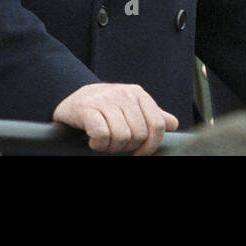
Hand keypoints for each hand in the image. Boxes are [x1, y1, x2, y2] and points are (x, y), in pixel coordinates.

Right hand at [53, 83, 179, 154]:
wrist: (72, 98)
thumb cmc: (104, 107)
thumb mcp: (129, 107)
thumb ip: (151, 115)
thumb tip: (173, 123)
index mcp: (138, 94)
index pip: (157, 125)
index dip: (151, 145)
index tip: (140, 153)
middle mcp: (124, 93)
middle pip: (139, 134)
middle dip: (127, 147)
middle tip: (115, 144)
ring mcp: (105, 99)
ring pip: (121, 136)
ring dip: (111, 147)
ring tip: (104, 142)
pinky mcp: (87, 108)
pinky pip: (101, 134)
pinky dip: (98, 144)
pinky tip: (93, 141)